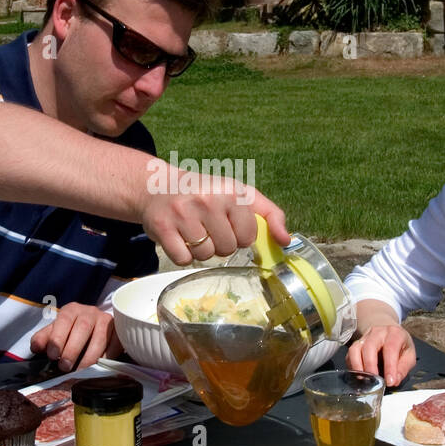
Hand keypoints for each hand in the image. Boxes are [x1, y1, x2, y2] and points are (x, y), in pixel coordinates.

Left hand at [30, 303, 121, 371]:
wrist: (95, 328)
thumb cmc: (71, 332)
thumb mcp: (55, 333)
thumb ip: (43, 339)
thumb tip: (35, 347)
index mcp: (72, 310)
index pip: (64, 320)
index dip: (58, 337)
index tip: (52, 355)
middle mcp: (90, 312)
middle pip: (83, 327)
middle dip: (72, 349)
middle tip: (64, 367)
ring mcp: (106, 320)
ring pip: (100, 337)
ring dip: (89, 356)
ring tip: (80, 371)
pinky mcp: (119, 331)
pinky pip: (115, 344)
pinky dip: (106, 357)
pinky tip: (98, 367)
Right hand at [141, 162, 290, 264]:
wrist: (158, 186)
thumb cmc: (207, 193)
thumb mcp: (241, 194)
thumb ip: (269, 215)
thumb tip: (285, 241)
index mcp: (231, 191)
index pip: (248, 235)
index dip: (240, 235)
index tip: (229, 224)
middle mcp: (207, 199)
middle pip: (227, 248)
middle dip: (221, 244)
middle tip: (209, 228)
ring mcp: (183, 213)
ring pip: (206, 255)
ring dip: (202, 251)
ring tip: (194, 232)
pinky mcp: (162, 227)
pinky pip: (183, 259)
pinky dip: (183, 255)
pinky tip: (180, 239)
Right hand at [347, 324, 416, 387]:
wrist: (389, 333)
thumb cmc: (400, 346)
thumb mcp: (409, 355)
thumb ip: (403, 368)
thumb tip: (394, 381)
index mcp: (394, 333)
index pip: (390, 348)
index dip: (389, 366)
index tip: (390, 381)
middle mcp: (377, 332)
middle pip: (369, 346)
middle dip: (370, 365)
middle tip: (374, 381)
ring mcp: (364, 337)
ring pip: (355, 349)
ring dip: (358, 366)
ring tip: (364, 380)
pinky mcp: (356, 345)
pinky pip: (350, 355)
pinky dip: (353, 367)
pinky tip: (359, 376)